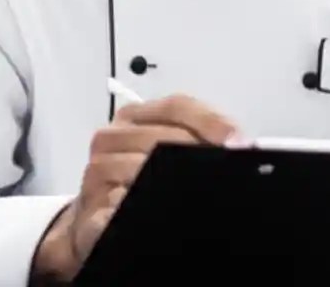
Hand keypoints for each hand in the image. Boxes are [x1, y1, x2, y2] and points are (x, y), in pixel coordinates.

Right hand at [34, 95, 237, 280]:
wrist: (94, 222)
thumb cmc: (139, 182)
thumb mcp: (167, 152)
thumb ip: (200, 141)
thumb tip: (239, 145)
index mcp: (133, 117)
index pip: (177, 106)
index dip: (211, 122)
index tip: (238, 142)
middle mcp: (111, 138)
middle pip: (163, 137)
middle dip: (200, 156)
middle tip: (227, 172)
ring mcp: (97, 173)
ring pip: (142, 169)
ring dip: (173, 184)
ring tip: (197, 194)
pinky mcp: (91, 210)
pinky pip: (121, 207)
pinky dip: (143, 208)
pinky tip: (160, 214)